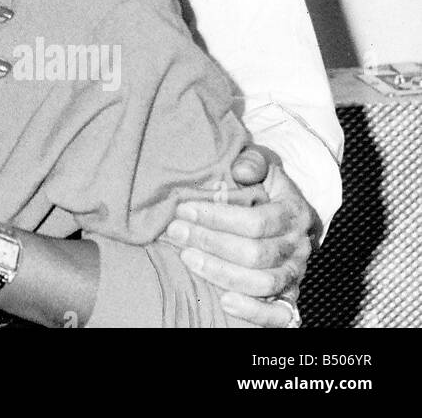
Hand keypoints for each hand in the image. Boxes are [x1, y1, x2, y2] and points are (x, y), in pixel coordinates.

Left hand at [163, 144, 314, 326]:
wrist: (283, 208)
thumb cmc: (264, 184)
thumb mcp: (261, 163)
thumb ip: (252, 161)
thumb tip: (241, 171)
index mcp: (293, 212)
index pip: (257, 222)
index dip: (217, 218)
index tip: (183, 210)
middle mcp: (298, 246)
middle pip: (256, 254)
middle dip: (210, 243)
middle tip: (176, 232)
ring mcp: (295, 273)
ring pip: (263, 283)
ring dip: (221, 273)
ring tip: (187, 258)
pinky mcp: (289, 296)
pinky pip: (279, 314)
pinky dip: (254, 312)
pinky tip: (224, 301)